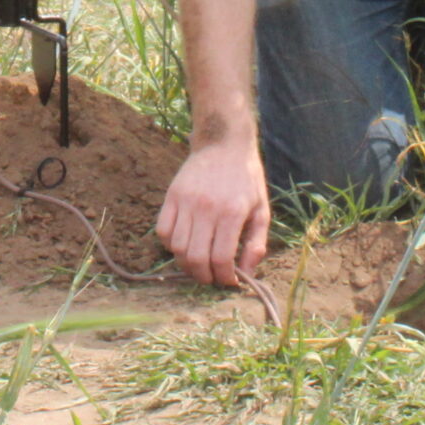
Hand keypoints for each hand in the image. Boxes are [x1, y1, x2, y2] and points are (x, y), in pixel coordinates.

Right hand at [155, 136, 269, 286]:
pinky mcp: (172, 195)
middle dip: (204, 276)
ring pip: (176, 247)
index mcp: (231, 212)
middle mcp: (206, 207)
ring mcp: (185, 200)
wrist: (224, 144)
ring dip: (186, 264)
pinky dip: (170, 245)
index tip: (230, 281)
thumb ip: (256, 244)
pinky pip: (162, 230)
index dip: (224, 277)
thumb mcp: (262, 210)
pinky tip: (184, 245)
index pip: (220, 258)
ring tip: (198, 264)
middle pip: (196, 258)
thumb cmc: (247, 180)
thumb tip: (246, 274)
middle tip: (212, 277)